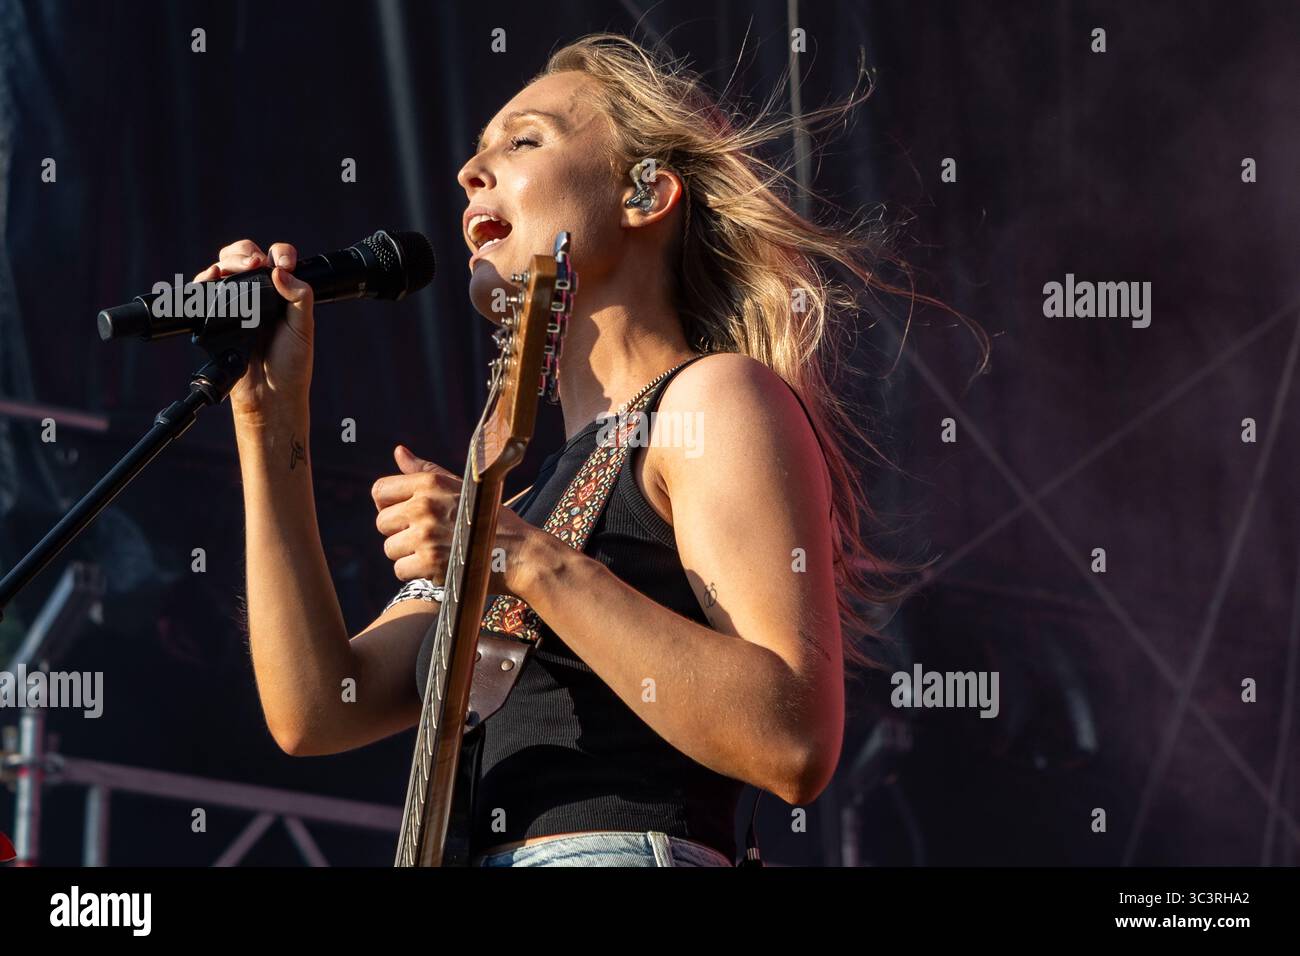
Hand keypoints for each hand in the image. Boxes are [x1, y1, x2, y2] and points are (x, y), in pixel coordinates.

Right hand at [191, 239, 313, 423]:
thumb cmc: (291, 365)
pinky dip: (205, 280)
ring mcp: (235, 305)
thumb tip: (281, 271)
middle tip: (255, 265)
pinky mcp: (216, 318)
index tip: (284, 264)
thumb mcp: (303, 328)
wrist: (269, 395)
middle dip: (246, 253)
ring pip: (223, 268)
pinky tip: (214, 279)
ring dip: (227, 262)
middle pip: (244, 256)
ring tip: (235, 270)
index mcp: (282, 293)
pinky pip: (206, 292)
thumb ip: (299, 297)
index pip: (278, 258)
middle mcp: (258, 295)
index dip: (280, 254)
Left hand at [373, 445, 544, 596]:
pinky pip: (400, 570)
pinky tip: (438, 566)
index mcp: (430, 483)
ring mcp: (425, 535)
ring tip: (435, 551)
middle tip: (426, 537)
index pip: (380, 490)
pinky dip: (416, 573)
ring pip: (390, 548)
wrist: (518, 551)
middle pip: (382, 522)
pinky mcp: (429, 562)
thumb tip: (398, 451)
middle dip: (399, 532)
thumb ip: (425, 470)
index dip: (388, 505)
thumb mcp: (460, 485)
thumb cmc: (490, 517)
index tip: (404, 515)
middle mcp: (424, 506)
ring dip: (408, 555)